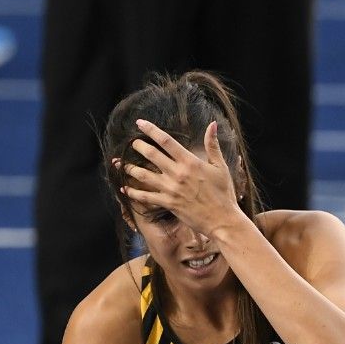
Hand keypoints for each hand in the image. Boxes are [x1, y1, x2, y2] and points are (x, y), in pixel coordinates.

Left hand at [116, 119, 242, 236]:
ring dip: (129, 168)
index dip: (151, 130)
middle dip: (138, 146)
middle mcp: (177, 173)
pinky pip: (145, 197)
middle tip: (132, 143)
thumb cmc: (224, 193)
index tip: (140, 123)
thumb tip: (213, 124)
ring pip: (143, 175)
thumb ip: (213, 145)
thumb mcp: (221, 167)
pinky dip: (133, 193)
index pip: (166, 141)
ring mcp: (171, 189)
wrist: (223, 220)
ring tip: (120, 163)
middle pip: (150, 154)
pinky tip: (124, 189)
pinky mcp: (168, 203)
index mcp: (190, 162)